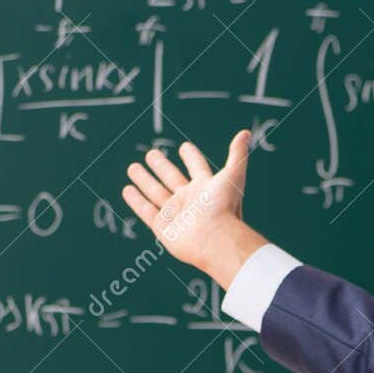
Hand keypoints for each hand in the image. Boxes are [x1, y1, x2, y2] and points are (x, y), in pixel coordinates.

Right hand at [120, 131, 268, 288]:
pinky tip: (127, 190)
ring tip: (133, 168)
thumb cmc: (225, 208)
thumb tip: (246, 133)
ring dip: (144, 180)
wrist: (215, 239)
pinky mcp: (163, 227)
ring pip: (156, 193)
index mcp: (206, 188)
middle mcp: (190, 200)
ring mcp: (176, 214)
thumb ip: (237, 154)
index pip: (197, 167)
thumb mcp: (233, 175)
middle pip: (172, 178)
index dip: (192, 157)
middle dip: (161, 166)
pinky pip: (146, 211)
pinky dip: (136, 201)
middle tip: (151, 153)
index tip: (184, 147)